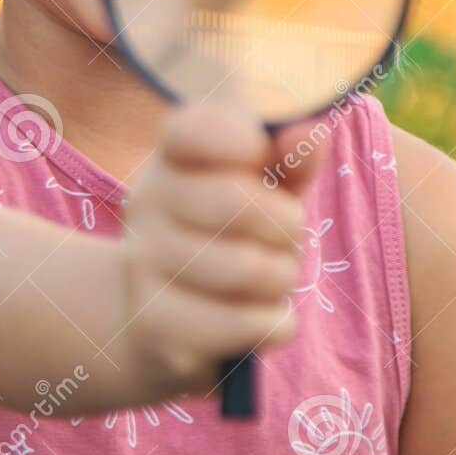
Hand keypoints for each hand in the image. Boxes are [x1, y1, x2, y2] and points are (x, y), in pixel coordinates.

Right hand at [116, 100, 320, 400]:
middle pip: (237, 201)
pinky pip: (248, 324)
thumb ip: (289, 160)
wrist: (158, 319)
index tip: (261, 154)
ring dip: (283, 278)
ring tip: (271, 279)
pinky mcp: (155, 325)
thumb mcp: (263, 191)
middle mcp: (146, 204)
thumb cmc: (228, 238)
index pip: (191, 129)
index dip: (240, 139)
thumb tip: (311, 130)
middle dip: (287, 225)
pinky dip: (275, 324)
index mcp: (171, 158)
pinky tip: (259, 318)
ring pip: (248, 269)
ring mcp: (144, 265)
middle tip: (285, 236)